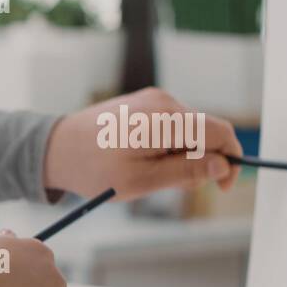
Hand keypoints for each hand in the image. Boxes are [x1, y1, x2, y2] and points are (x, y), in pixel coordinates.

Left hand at [42, 87, 244, 200]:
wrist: (56, 148)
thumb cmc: (93, 169)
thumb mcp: (141, 181)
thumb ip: (186, 173)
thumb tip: (223, 166)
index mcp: (165, 119)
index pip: (221, 132)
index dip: (231, 160)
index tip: (223, 187)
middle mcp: (163, 101)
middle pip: (206, 133)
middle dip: (198, 162)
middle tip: (166, 184)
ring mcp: (153, 99)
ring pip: (189, 132)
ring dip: (179, 156)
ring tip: (145, 172)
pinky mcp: (144, 103)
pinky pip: (171, 126)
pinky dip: (166, 146)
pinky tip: (140, 158)